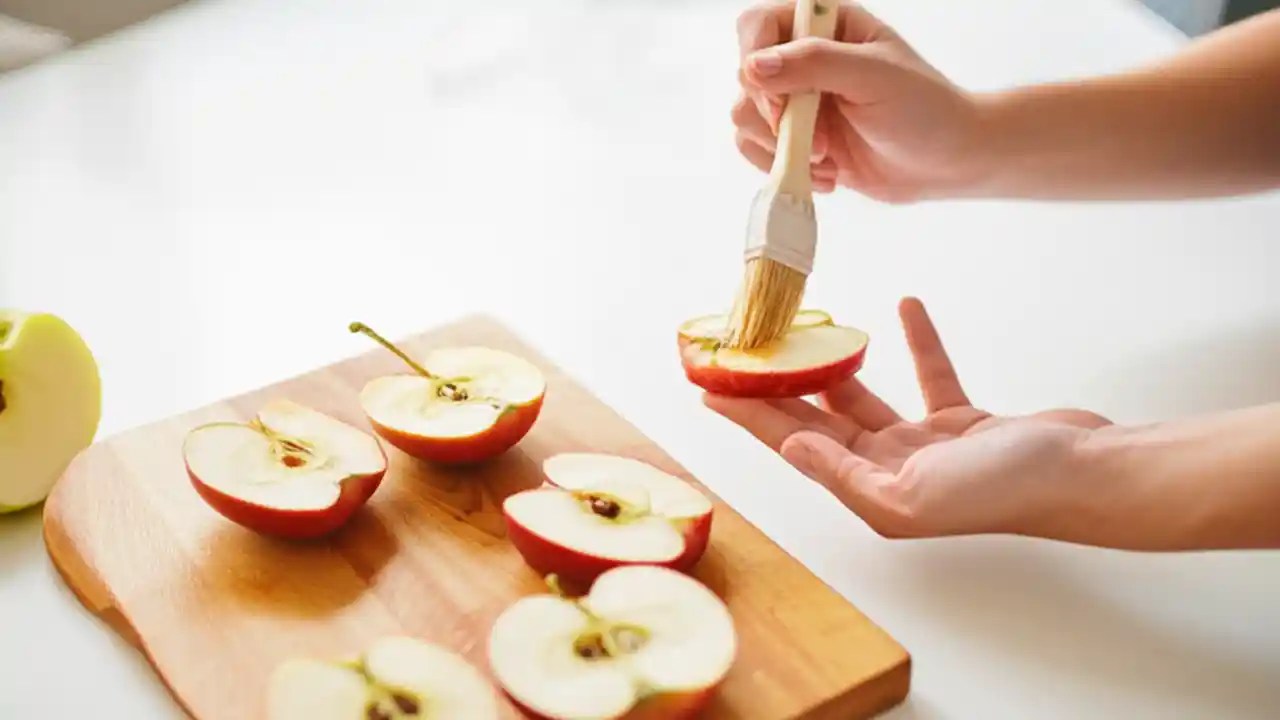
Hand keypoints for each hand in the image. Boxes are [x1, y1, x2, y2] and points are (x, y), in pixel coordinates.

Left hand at [704, 298, 1114, 541]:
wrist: (1087, 474)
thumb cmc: (1008, 490)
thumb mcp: (914, 493)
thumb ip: (846, 472)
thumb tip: (791, 448)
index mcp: (874, 493)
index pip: (795, 446)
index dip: (751, 416)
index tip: (711, 389)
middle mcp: (892, 472)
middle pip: (818, 421)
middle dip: (779, 388)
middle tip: (744, 352)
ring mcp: (927, 448)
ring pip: (865, 399)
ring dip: (836, 366)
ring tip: (808, 332)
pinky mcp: (963, 425)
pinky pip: (930, 378)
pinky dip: (917, 345)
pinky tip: (905, 310)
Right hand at [734, 1, 985, 201]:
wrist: (944, 163)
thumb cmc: (923, 109)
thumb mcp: (874, 76)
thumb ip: (814, 63)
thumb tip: (753, 67)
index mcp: (825, 24)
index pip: (759, 24)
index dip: (757, 58)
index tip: (784, 99)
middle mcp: (803, 57)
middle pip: (745, 74)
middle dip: (775, 115)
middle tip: (819, 140)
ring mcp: (796, 99)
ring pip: (745, 115)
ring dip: (780, 145)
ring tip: (827, 157)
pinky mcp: (794, 138)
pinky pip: (755, 148)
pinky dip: (784, 167)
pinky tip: (826, 173)